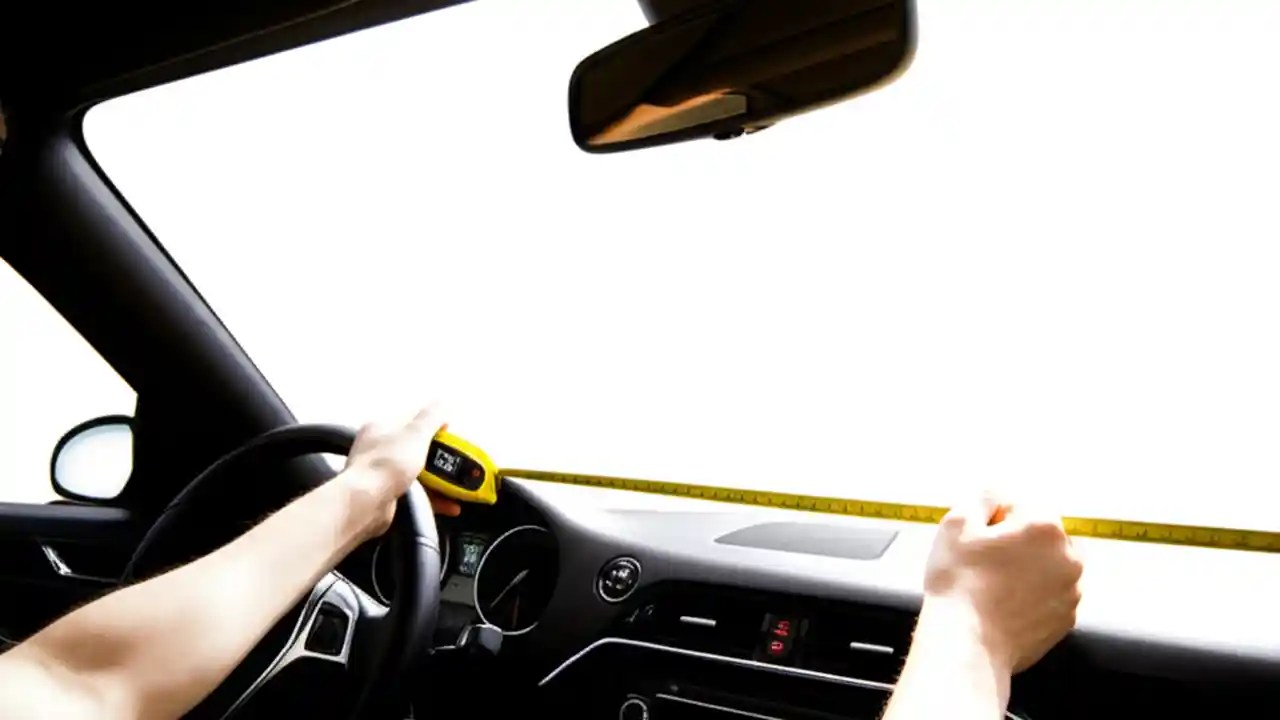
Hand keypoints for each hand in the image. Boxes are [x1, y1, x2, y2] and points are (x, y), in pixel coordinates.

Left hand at [340, 405, 462, 539]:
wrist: (365, 503)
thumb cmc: (388, 463)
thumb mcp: (415, 433)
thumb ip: (432, 416)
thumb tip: (442, 403)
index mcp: (382, 426)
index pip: (412, 418)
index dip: (434, 424)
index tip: (451, 435)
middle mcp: (378, 447)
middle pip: (415, 446)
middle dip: (439, 457)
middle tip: (456, 463)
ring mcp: (380, 472)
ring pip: (416, 471)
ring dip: (438, 480)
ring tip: (457, 488)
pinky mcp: (385, 494)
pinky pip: (414, 492)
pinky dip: (431, 497)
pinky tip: (447, 505)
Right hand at [918, 493, 1083, 674]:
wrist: (967, 643)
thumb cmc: (959, 585)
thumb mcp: (956, 523)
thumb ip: (983, 497)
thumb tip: (997, 497)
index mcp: (1045, 527)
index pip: (1020, 505)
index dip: (993, 519)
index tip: (979, 539)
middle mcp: (1068, 558)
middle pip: (1040, 535)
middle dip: (1017, 542)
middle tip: (985, 562)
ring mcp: (1071, 592)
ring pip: (1047, 565)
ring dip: (1026, 568)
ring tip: (993, 586)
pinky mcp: (1066, 619)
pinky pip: (1049, 595)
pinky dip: (1032, 595)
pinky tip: (1004, 603)